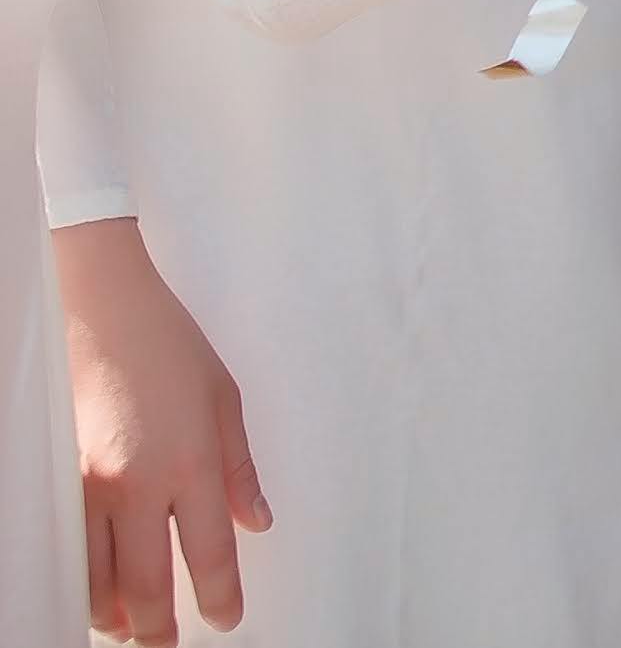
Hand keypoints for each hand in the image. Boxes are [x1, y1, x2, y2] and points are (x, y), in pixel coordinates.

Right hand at [54, 217, 263, 645]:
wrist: (102, 312)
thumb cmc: (169, 347)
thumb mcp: (225, 402)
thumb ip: (240, 471)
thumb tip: (257, 523)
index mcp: (190, 464)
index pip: (208, 554)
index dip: (218, 596)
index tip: (226, 618)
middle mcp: (137, 485)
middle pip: (146, 585)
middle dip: (160, 628)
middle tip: (172, 645)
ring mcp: (88, 488)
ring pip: (96, 579)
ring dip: (116, 614)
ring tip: (135, 628)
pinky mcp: (57, 481)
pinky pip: (68, 550)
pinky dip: (84, 581)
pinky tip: (97, 593)